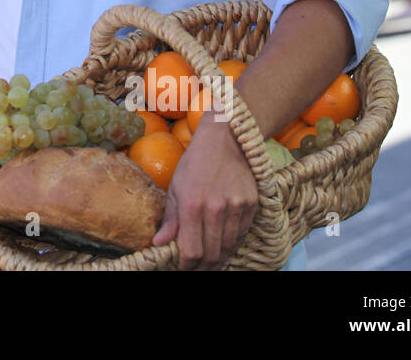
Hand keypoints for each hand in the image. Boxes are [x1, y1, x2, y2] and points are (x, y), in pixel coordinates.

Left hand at [151, 116, 256, 269]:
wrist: (226, 141)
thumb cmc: (194, 163)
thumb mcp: (175, 187)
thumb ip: (170, 218)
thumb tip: (159, 243)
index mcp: (191, 205)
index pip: (190, 251)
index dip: (186, 265)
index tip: (182, 267)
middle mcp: (215, 209)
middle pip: (211, 255)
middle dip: (202, 267)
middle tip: (196, 269)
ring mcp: (236, 208)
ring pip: (228, 248)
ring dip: (218, 259)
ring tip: (209, 262)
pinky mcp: (251, 205)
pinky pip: (241, 235)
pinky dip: (232, 245)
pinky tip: (223, 247)